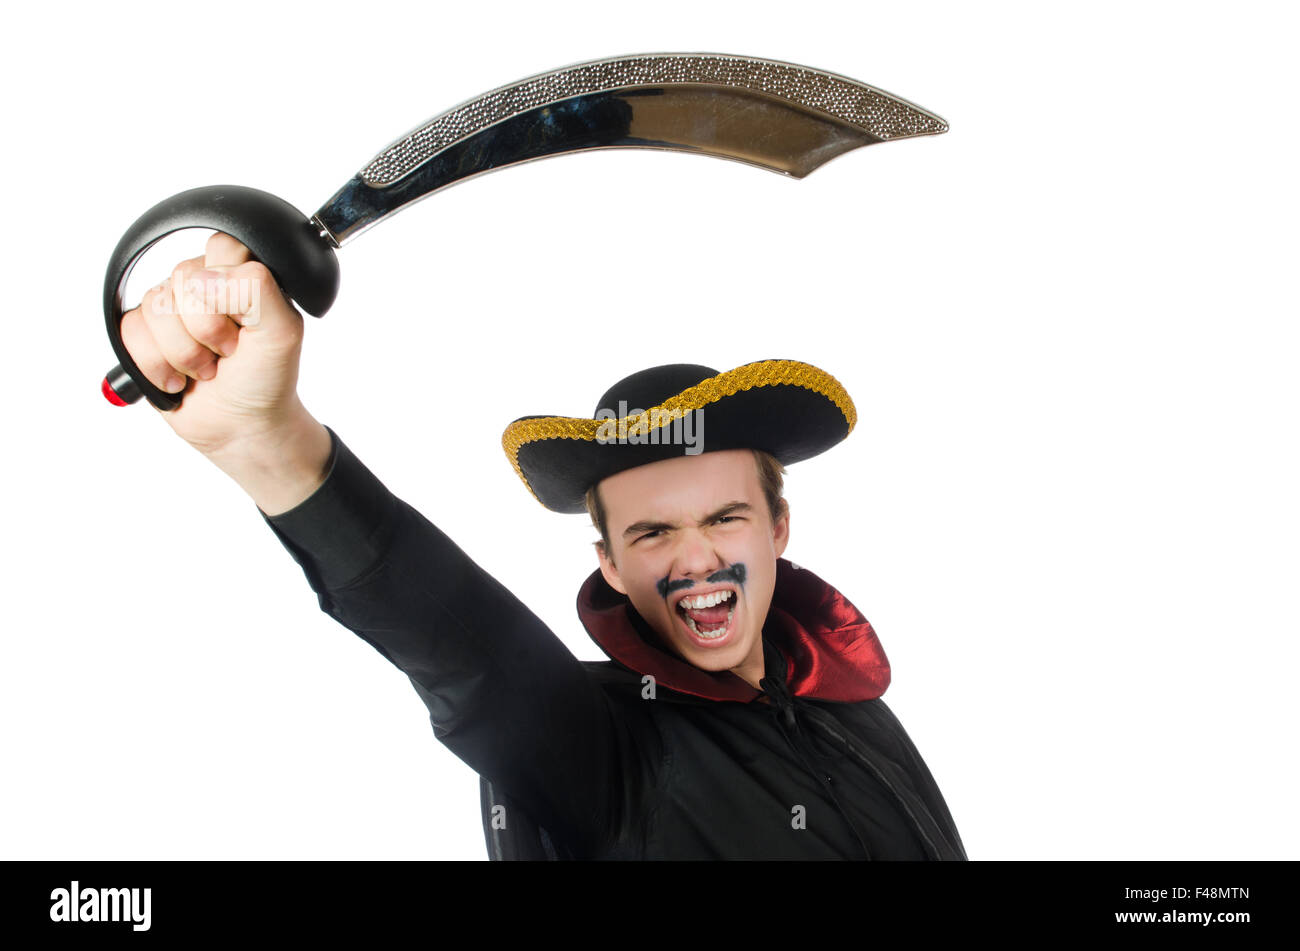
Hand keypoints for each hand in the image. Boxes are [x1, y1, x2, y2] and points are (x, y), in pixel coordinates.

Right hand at [118, 233, 331, 513]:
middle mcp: (202, 282)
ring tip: (207, 368)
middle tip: (228, 352)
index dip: (229, 292)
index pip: (221, 248)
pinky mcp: (142, 333)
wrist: (241, 426)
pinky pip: (129, 331)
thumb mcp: (281, 333)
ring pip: (154, 308)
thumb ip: (258, 290)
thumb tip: (207, 276)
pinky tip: (179, 377)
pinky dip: (157, 365)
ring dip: (184, 353)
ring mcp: (170, 307)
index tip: (245, 325)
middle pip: (182, 280)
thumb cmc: (266, 379)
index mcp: (241, 272)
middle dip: (207, 330)